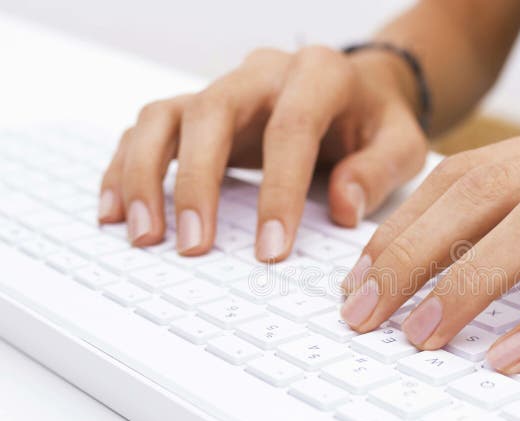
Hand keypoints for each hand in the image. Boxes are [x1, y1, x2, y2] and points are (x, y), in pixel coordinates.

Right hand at [97, 46, 426, 259]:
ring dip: (145, 175)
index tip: (273, 249)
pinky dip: (126, 168)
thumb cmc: (375, 120)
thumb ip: (378, 170)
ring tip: (143, 235)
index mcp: (319, 74)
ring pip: (165, 116)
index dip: (279, 191)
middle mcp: (262, 73)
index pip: (290, 128)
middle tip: (193, 246)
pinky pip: (149, 130)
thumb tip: (341, 207)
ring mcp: (224, 88)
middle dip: (197, 183)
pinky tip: (117, 211)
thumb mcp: (402, 143)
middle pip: (211, 112)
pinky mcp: (199, 110)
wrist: (356, 90)